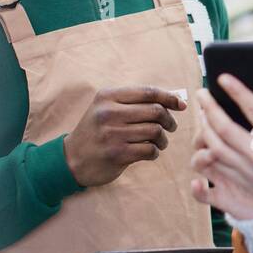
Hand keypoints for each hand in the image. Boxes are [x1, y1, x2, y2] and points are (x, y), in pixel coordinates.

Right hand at [63, 86, 184, 186]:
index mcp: (107, 97)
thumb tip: (174, 98)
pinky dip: (155, 152)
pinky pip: (149, 149)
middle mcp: (108, 112)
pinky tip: (149, 153)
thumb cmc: (97, 132)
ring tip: (159, 142)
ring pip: (155, 131)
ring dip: (162, 138)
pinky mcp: (117, 153)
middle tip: (170, 127)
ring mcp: (112, 133)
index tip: (181, 105)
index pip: (148, 92)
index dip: (169, 97)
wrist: (71, 159)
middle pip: (155, 111)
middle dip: (169, 120)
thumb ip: (135, 102)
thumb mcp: (107, 109)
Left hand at [191, 77, 252, 222]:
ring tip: (201, 113)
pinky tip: (205, 137)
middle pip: (224, 127)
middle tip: (202, 93)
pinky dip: (207, 149)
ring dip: (203, 127)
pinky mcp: (243, 181)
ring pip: (215, 146)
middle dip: (209, 107)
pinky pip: (218, 164)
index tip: (223, 77)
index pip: (252, 109)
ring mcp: (249, 170)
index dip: (236, 90)